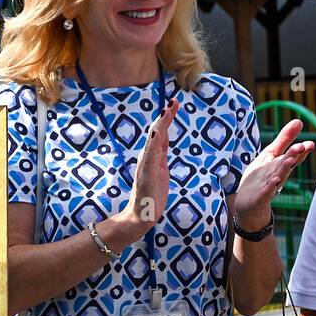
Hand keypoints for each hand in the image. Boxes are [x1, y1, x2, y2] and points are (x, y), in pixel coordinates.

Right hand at [117, 98, 178, 235]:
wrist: (142, 214)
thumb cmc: (151, 195)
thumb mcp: (160, 170)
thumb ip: (160, 155)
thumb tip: (163, 139)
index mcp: (152, 156)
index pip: (161, 133)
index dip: (167, 118)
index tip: (174, 104)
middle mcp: (147, 156)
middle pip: (157, 132)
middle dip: (165, 116)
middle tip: (173, 101)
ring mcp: (146, 164)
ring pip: (153, 140)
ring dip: (160, 125)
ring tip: (167, 111)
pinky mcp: (147, 172)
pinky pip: (150, 155)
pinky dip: (153, 142)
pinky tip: (157, 132)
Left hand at [233, 118, 313, 227]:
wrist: (248, 204)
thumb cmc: (261, 177)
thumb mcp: (270, 155)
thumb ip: (284, 140)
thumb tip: (299, 121)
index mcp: (280, 165)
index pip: (293, 157)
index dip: (301, 150)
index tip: (310, 144)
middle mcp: (277, 175)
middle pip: (286, 164)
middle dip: (294, 156)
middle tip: (302, 146)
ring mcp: (269, 186)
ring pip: (278, 176)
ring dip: (284, 169)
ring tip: (290, 160)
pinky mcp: (259, 196)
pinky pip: (266, 191)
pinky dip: (270, 187)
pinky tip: (275, 181)